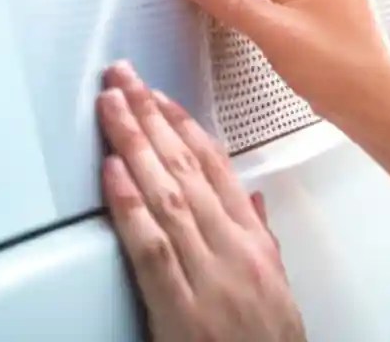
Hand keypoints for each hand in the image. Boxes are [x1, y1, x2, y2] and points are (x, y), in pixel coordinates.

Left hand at [98, 61, 305, 341]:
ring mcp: (208, 279)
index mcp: (254, 244)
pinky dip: (130, 206)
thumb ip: (263, 238)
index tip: (157, 95)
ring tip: (110, 107)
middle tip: (121, 79)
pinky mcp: (182, 311)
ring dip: (134, 144)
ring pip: (166, 196)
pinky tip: (112, 172)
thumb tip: (254, 198)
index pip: (216, 168)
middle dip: (149, 118)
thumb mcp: (279, 289)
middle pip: (185, 170)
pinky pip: (152, 249)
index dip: (183, 126)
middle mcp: (233, 252)